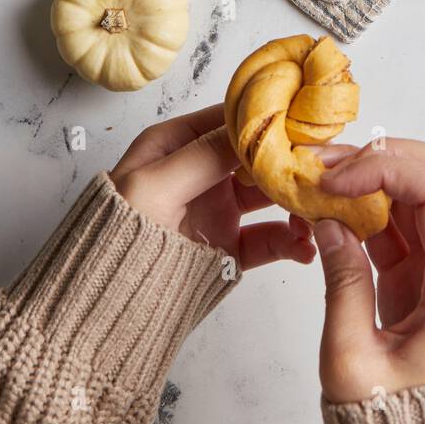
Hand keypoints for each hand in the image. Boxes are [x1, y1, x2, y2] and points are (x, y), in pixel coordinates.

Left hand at [111, 105, 315, 270]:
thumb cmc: (114, 235)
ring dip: (297, 202)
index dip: (265, 118)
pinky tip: (305, 247)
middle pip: (257, 157)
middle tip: (322, 169)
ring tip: (320, 211)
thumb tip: (252, 126)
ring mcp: (217, 210)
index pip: (229, 119)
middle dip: (290, 162)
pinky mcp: (227, 248)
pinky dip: (290, 242)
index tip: (301, 121)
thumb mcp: (154, 185)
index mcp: (176, 144)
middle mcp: (201, 173)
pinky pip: (268, 239)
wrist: (102, 305)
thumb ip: (204, 155)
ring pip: (270, 197)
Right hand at [314, 139, 424, 402]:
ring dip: (382, 174)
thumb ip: (342, 283)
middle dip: (387, 156)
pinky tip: (337, 207)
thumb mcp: (353, 362)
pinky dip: (379, 203)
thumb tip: (327, 220)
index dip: (383, 166)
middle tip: (327, 165)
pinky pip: (418, 219)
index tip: (330, 178)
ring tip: (325, 180)